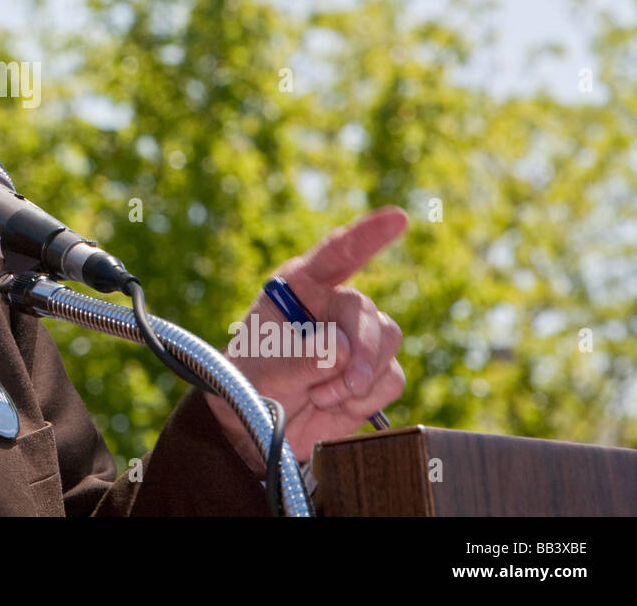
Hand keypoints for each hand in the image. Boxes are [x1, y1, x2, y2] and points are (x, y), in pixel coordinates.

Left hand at [205, 206, 407, 475]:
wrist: (256, 427)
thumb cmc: (249, 383)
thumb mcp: (263, 369)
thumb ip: (299, 358)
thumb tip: (342, 349)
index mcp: (300, 286)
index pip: (336, 252)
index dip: (367, 234)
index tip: (397, 218)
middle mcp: (332, 305)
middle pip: (366, 312)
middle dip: (362, 351)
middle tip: (346, 385)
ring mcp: (356, 337)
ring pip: (388, 340)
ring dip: (360, 378)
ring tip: (320, 397)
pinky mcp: (373, 371)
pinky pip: (392, 378)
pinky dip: (366, 399)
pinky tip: (333, 405)